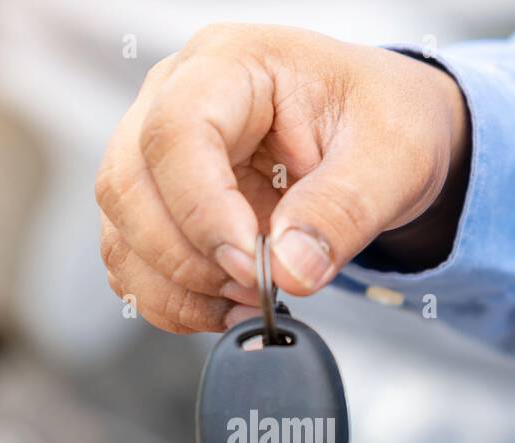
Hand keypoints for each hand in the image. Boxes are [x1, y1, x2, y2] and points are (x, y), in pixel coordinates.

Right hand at [95, 23, 469, 333]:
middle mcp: (172, 101)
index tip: (253, 263)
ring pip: (121, 234)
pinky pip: (133, 267)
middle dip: (190, 258)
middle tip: (260, 287)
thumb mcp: (393, 156)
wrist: (377, 139)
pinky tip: (229, 306)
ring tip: (252, 299)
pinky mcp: (156, 209)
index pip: (176, 133)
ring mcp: (154, 156)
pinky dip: (174, 302)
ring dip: (179, 288)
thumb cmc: (381, 121)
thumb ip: (345, 209)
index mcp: (229, 64)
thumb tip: (290, 270)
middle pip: (127, 186)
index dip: (204, 209)